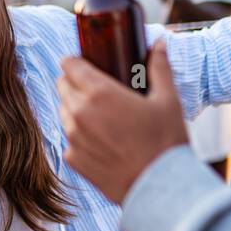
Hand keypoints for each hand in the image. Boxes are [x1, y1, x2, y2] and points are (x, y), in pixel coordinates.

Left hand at [57, 40, 187, 203]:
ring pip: (63, 112)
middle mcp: (79, 113)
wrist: (158, 188)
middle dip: (74, 83)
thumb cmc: (165, 142)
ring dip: (75, 109)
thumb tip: (159, 43)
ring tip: (100, 115)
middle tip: (94, 88)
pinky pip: (68, 139)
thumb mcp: (168, 100)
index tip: (83, 64)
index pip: (69, 65)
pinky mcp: (72, 159)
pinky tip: (101, 140)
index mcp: (99, 93)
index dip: (75, 62)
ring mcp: (72, 138)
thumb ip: (159, 67)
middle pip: (62, 87)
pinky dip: (79, 136)